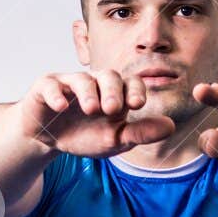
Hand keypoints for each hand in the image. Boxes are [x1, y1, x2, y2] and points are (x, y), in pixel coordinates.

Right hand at [18, 71, 175, 157]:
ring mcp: (69, 83)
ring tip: (91, 109)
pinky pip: (51, 85)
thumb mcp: (114, 140)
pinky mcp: (46, 87)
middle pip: (108, 76)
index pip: (131, 83)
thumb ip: (140, 133)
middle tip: (112, 109)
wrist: (48, 140)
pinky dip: (56, 95)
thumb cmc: (84, 136)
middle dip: (113, 91)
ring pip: (82, 79)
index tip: (137, 104)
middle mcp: (94, 84)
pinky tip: (61, 107)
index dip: (135, 90)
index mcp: (115, 94)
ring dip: (88, 93)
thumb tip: (171, 127)